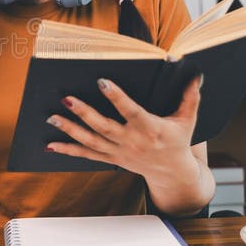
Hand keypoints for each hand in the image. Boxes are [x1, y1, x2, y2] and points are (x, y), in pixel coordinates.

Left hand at [45, 75, 202, 181]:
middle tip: (66, 99)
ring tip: (52, 118)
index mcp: (150, 129)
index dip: (116, 97)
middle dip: (84, 113)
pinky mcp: (111, 158)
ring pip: (90, 141)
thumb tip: (195, 73)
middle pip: (104, 127)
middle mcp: (131, 141)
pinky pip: (86, 155)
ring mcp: (118, 152)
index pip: (130, 112)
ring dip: (70, 130)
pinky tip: (50, 145)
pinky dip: (68, 150)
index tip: (102, 82)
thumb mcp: (188, 120)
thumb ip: (189, 97)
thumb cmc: (178, 140)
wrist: (172, 172)